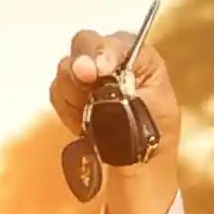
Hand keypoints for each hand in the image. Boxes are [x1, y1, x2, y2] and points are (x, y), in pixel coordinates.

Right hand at [50, 28, 182, 213]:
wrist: (137, 171)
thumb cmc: (153, 138)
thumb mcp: (156, 112)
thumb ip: (129, 89)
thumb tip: (98, 78)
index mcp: (141, 60)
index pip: (121, 42)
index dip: (106, 51)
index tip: (99, 69)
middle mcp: (113, 61)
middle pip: (86, 43)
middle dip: (81, 63)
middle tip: (84, 79)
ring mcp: (89, 77)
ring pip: (66, 68)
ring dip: (73, 91)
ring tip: (89, 117)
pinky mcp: (72, 95)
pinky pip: (57, 92)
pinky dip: (66, 108)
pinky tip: (82, 124)